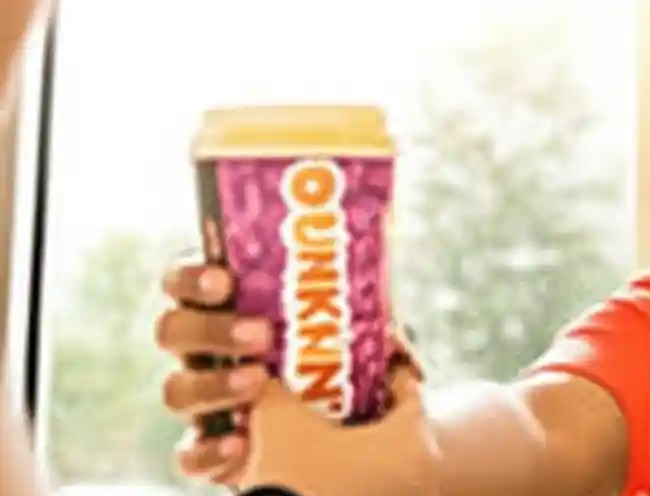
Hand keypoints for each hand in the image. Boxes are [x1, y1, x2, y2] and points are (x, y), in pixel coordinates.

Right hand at [158, 256, 428, 486]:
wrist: (349, 421)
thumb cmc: (337, 352)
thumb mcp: (352, 325)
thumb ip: (369, 317)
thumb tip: (395, 336)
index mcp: (225, 306)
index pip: (183, 281)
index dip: (193, 276)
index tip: (226, 280)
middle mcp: (203, 350)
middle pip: (173, 331)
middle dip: (212, 329)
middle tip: (260, 334)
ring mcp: (202, 399)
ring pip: (177, 390)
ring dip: (215, 384)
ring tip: (258, 382)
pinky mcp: (209, 447)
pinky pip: (190, 454)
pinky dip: (211, 450)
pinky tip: (241, 444)